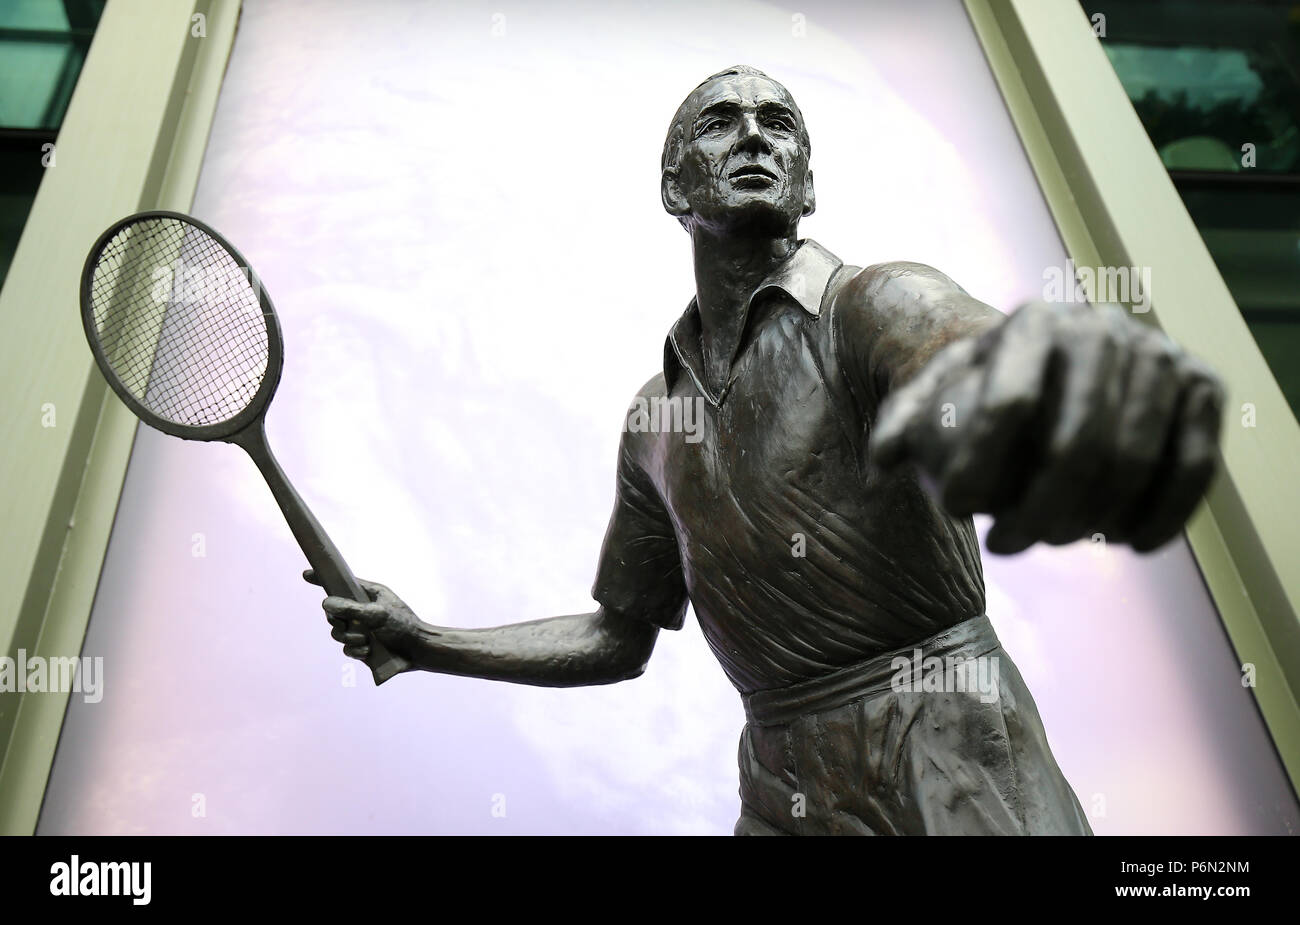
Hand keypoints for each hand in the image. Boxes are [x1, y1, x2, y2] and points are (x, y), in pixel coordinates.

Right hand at [303, 569, 427, 663]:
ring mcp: (361, 628)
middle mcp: (362, 609)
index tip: (306, 574)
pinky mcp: (363, 646)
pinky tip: (368, 652)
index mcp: (368, 593)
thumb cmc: (403, 627)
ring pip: (337, 633)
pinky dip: (355, 651)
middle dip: (338, 622)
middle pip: (333, 612)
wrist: (418, 651)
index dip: (323, 578)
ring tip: (366, 641)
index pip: (341, 583)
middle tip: (349, 626)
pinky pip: (347, 648)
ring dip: (349, 638)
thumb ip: (350, 609)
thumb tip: (325, 603)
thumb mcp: (377, 614)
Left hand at [869, 301, 1224, 553]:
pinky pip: (1194, 466)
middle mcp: (1101, 327)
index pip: (1007, 405)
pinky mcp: (1202, 386)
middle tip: (1004, 544)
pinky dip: (1163, 515)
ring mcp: (1159, 352)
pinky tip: (1128, 545)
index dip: (977, 469)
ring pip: (1133, 461)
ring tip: (1048, 539)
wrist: (1054, 353)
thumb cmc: (981, 385)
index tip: (956, 512)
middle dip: (1037, 511)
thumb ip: (903, 423)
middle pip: (1076, 445)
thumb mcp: (933, 392)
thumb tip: (883, 462)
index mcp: (1030, 323)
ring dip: (1090, 521)